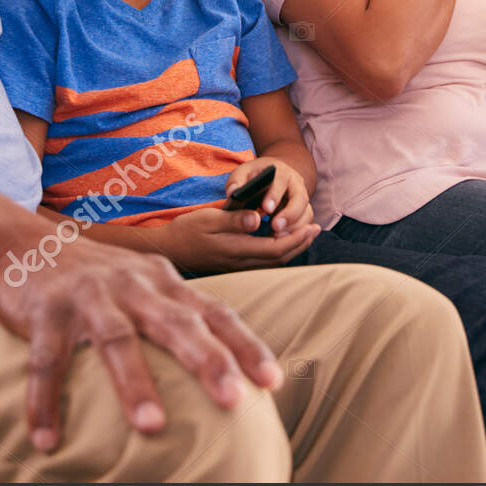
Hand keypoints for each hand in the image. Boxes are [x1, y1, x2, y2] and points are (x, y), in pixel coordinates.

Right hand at [0, 236, 284, 452]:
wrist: (24, 241)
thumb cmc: (99, 276)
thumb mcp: (145, 284)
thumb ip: (179, 313)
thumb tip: (228, 364)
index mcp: (164, 282)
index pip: (214, 312)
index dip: (245, 345)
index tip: (274, 381)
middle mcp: (133, 285)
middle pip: (176, 322)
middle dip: (207, 360)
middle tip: (233, 400)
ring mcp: (88, 295)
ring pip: (117, 339)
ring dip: (135, 384)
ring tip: (153, 427)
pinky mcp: (44, 311)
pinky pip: (44, 360)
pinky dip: (45, 401)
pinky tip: (47, 440)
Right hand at [166, 205, 319, 271]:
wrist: (168, 249)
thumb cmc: (187, 230)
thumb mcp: (209, 219)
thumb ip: (234, 220)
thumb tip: (258, 219)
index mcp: (236, 249)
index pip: (276, 248)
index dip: (297, 238)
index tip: (311, 226)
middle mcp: (240, 262)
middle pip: (280, 258)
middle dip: (300, 244)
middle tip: (316, 229)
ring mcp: (237, 266)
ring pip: (273, 262)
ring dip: (292, 248)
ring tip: (305, 234)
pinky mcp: (234, 266)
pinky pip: (264, 262)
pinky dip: (279, 252)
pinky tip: (282, 241)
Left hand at [226, 157, 313, 235]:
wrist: (273, 176)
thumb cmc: (255, 176)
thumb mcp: (244, 173)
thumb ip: (237, 181)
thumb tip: (233, 192)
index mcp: (281, 172)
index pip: (281, 182)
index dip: (274, 196)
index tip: (265, 209)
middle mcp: (296, 184)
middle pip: (300, 199)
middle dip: (290, 215)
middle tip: (275, 228)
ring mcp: (302, 199)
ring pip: (306, 214)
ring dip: (294, 227)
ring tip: (277, 237)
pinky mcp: (303, 212)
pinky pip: (305, 224)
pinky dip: (295, 233)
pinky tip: (280, 241)